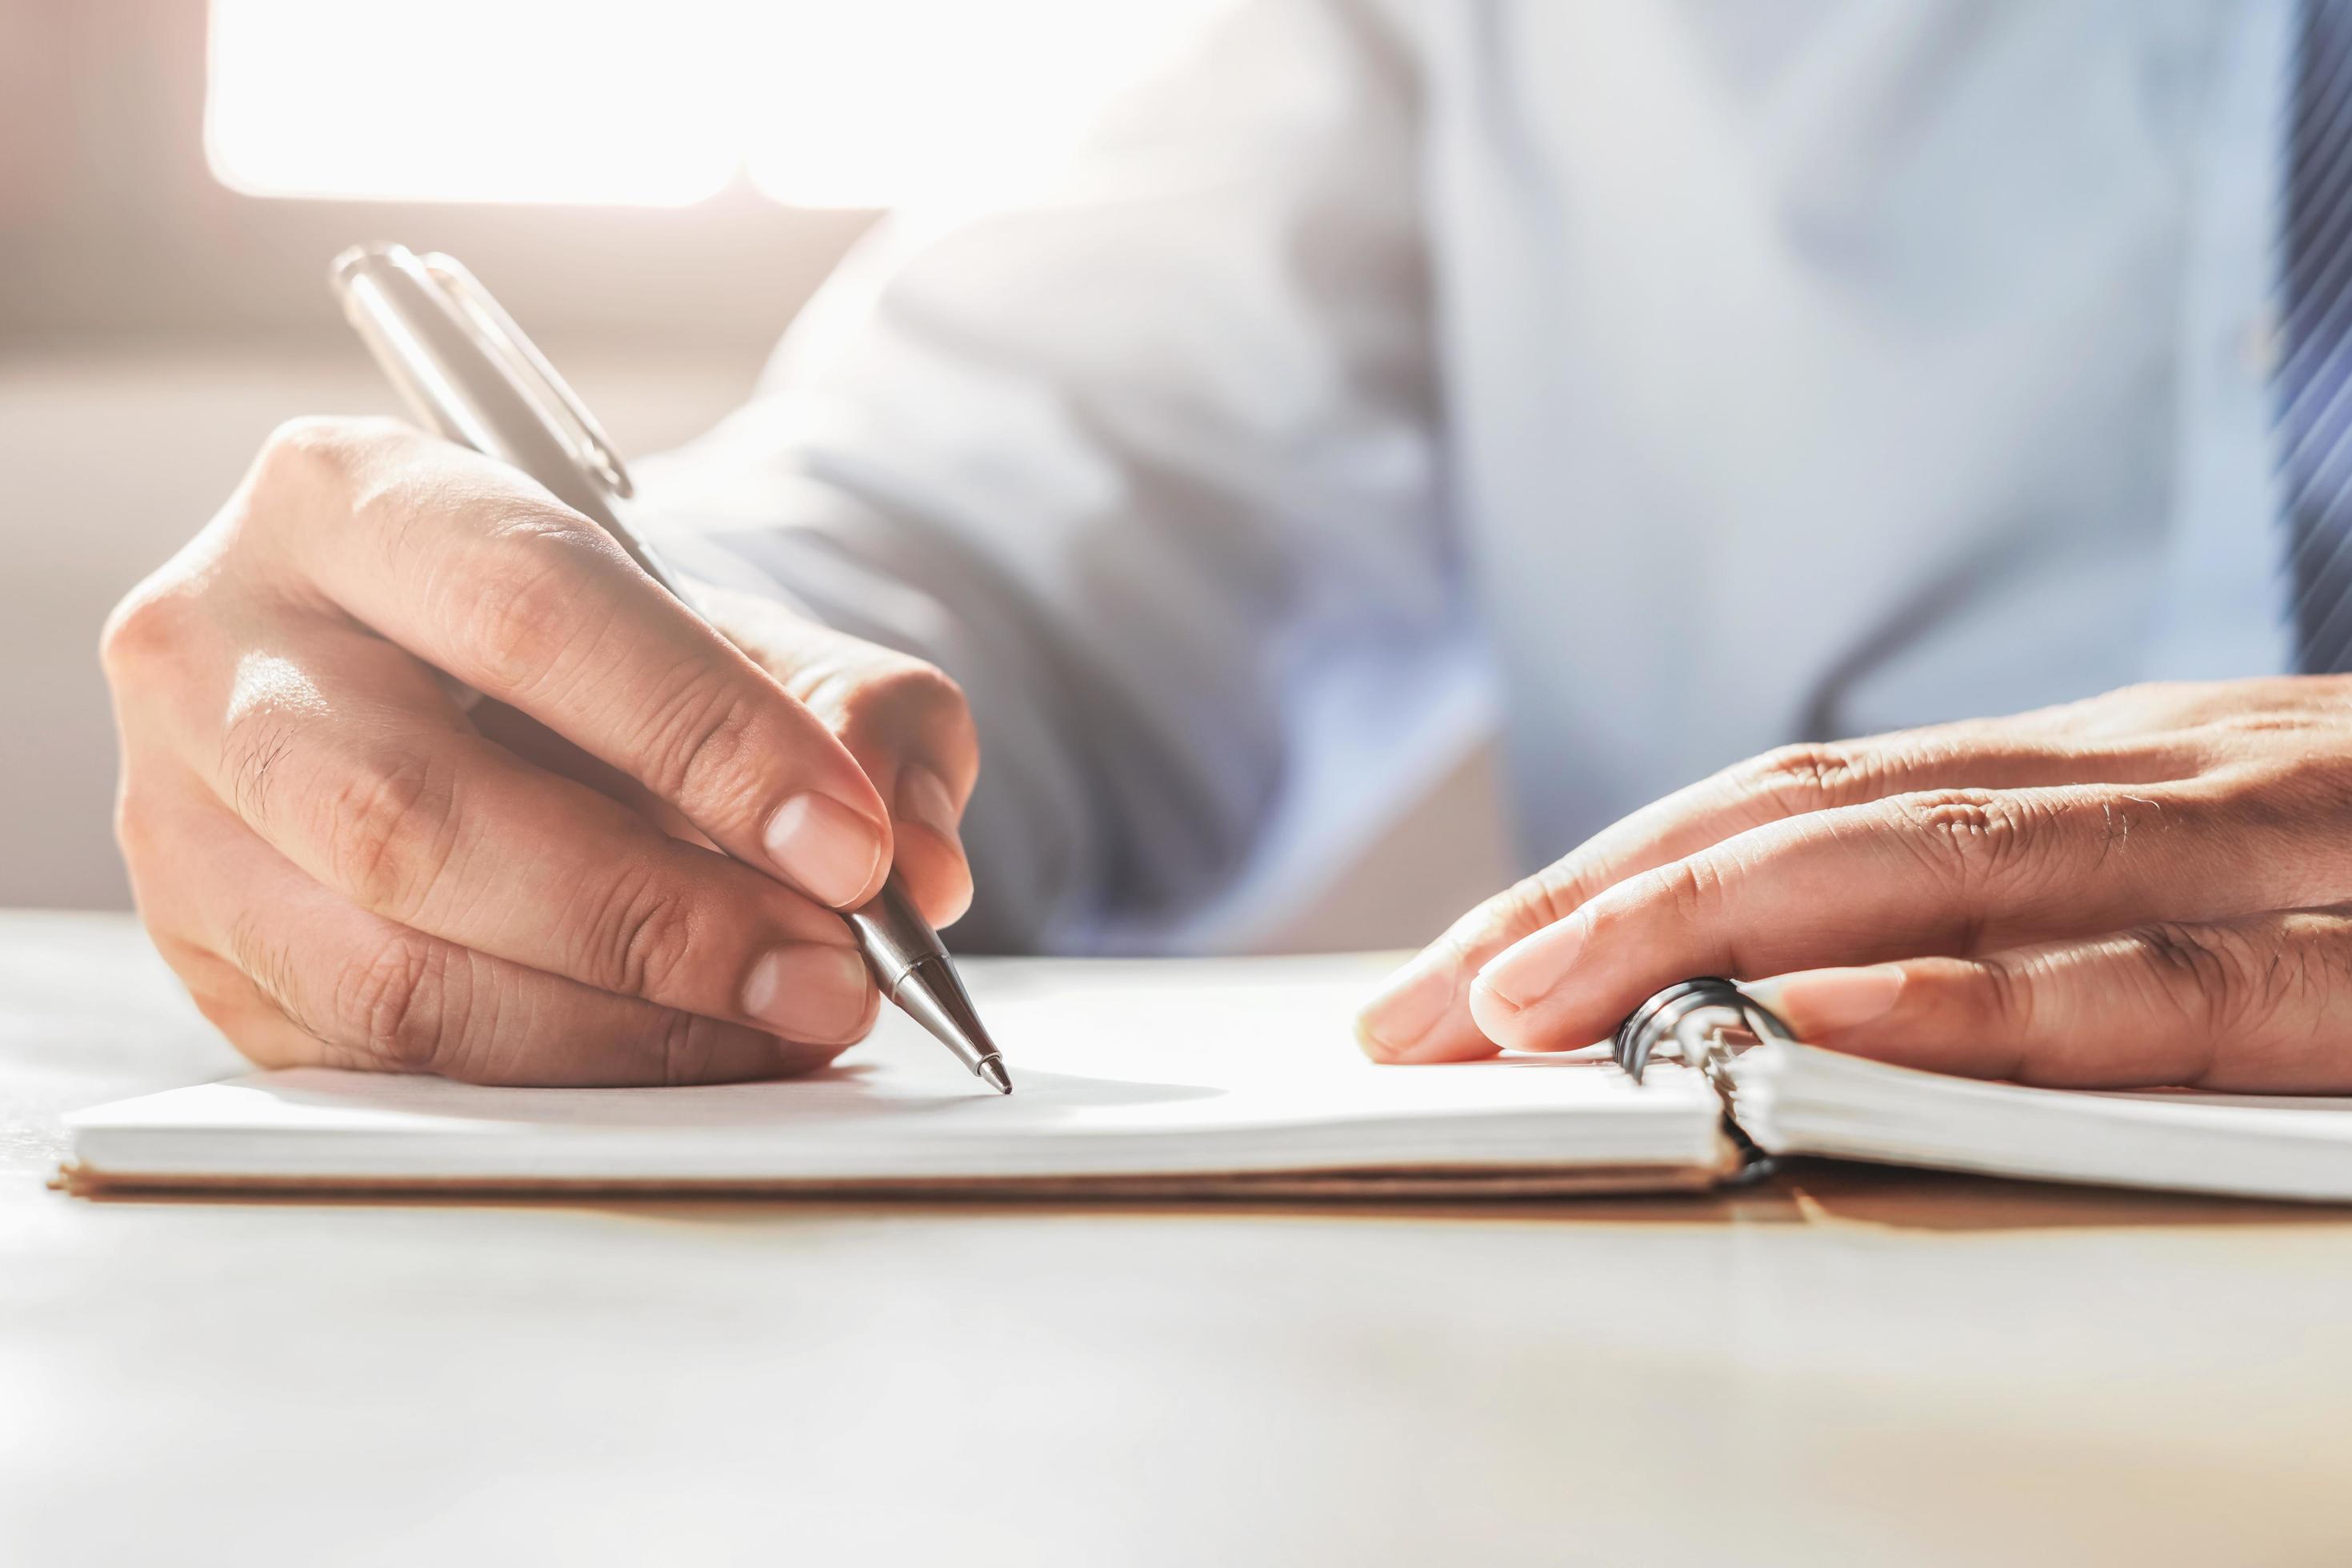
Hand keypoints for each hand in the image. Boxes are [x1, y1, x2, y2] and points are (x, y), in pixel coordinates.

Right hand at [103, 417, 976, 1084]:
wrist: (473, 698)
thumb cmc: (605, 657)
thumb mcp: (751, 637)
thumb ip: (859, 715)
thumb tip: (920, 864)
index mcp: (346, 498)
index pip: (527, 612)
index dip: (704, 738)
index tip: (852, 846)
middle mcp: (218, 649)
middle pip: (420, 818)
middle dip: (658, 919)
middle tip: (833, 973)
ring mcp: (184, 820)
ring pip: (388, 969)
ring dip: (618, 1029)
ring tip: (787, 1025)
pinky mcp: (205, 961)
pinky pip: (378, 1065)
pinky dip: (558, 1084)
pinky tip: (688, 1064)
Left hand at [1355, 679, 2351, 1091]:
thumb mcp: (2211, 862)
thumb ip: (2046, 904)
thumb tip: (1808, 978)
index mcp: (2114, 769)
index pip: (1806, 799)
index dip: (1613, 875)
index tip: (1458, 971)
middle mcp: (2173, 779)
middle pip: (1823, 819)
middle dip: (1599, 912)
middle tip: (1427, 1012)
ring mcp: (2280, 846)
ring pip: (1951, 870)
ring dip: (1715, 932)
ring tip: (1535, 1007)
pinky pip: (2155, 979)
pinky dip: (1972, 997)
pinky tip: (1819, 1020)